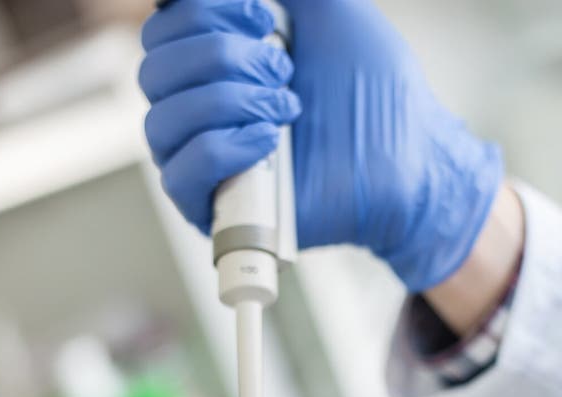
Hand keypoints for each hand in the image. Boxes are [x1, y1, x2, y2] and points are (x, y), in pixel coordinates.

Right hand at [139, 0, 502, 291]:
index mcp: (213, 66)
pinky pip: (182, 176)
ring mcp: (206, 164)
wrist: (406, 158)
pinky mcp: (217, 211)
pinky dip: (222, 150)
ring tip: (286, 107)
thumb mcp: (330, 10)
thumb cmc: (374, 93)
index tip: (262, 15)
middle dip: (220, 58)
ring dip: (226, 102)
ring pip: (161, 121)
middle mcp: (200, 112)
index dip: (201, 12)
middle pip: (154, 72)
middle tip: (283, 70)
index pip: (162, 31)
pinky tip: (269, 141)